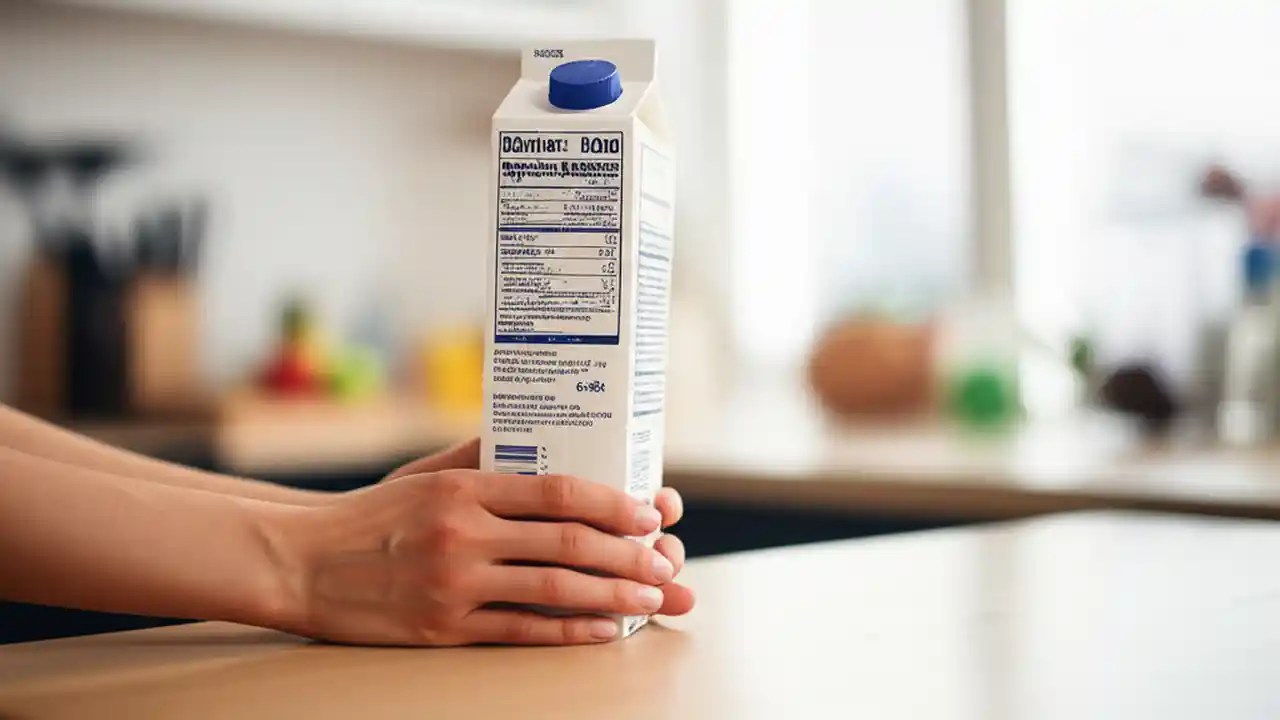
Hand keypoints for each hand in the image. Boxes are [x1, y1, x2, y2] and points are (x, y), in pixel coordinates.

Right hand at [388, 439, 691, 615]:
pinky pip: (521, 631)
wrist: (301, 561)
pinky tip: (605, 629)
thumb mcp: (425, 473)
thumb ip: (486, 459)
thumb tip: (547, 444)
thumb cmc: (372, 515)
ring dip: (613, 595)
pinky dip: (570, 631)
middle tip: (668, 563)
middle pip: (566, 543)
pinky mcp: (443, 628)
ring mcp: (454, 584)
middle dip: (628, 555)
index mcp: (464, 488)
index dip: (613, 503)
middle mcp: (462, 534)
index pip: (557, 491)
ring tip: (652, 597)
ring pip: (553, 590)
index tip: (649, 513)